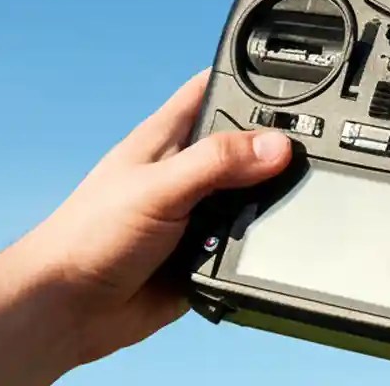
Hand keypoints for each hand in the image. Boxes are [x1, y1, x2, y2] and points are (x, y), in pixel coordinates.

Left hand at [0, 69, 294, 385]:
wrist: (68, 312)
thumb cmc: (89, 236)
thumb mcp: (158, 187)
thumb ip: (216, 163)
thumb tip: (278, 147)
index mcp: (170, 137)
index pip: (217, 88)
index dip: (254, 78)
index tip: (303, 80)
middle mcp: (190, 170)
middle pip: (249, 144)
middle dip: (280, 147)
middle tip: (321, 152)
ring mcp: (200, 212)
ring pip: (255, 195)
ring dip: (271, 203)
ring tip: (303, 201)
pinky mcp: (207, 253)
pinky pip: (249, 242)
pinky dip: (261, 243)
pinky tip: (274, 244)